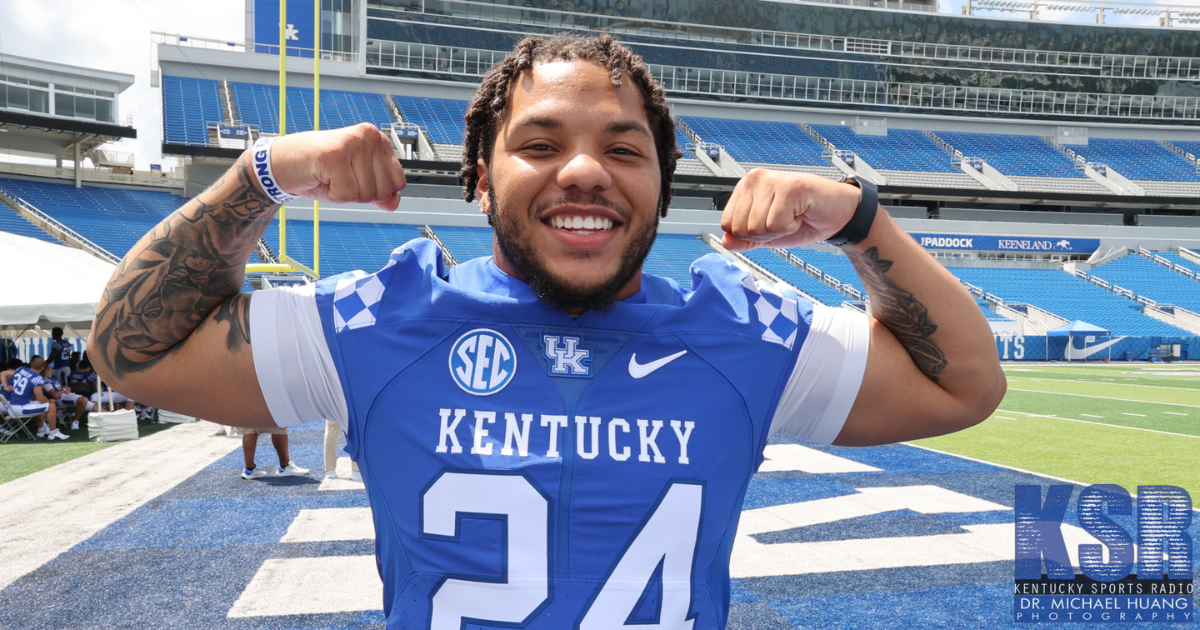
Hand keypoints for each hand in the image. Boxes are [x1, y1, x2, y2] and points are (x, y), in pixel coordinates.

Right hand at [267, 123, 406, 210]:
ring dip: (344, 194)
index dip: (377, 192)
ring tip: (330, 177)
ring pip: (365, 194)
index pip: (399, 183)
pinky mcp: (334, 156)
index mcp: (377, 139)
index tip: (355, 179)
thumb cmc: (319, 170)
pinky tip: (322, 179)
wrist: (281, 163)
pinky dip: (332, 196)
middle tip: (339, 178)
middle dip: (360, 194)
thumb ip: (379, 192)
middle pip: (384, 191)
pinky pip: (347, 196)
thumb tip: (394, 203)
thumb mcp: (357, 182)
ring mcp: (352, 144)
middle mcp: (368, 136)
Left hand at [720, 169, 859, 251]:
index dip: (748, 236)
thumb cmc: (804, 219)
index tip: (769, 225)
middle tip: (783, 221)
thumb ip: (745, 240)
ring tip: (792, 216)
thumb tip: (726, 241)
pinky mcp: (788, 187)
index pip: (727, 225)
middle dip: (764, 235)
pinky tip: (800, 213)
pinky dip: (790, 227)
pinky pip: (775, 225)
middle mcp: (754, 180)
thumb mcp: (768, 235)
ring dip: (779, 231)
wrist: (837, 214)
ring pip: (757, 228)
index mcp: (745, 189)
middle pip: (740, 229)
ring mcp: (771, 181)